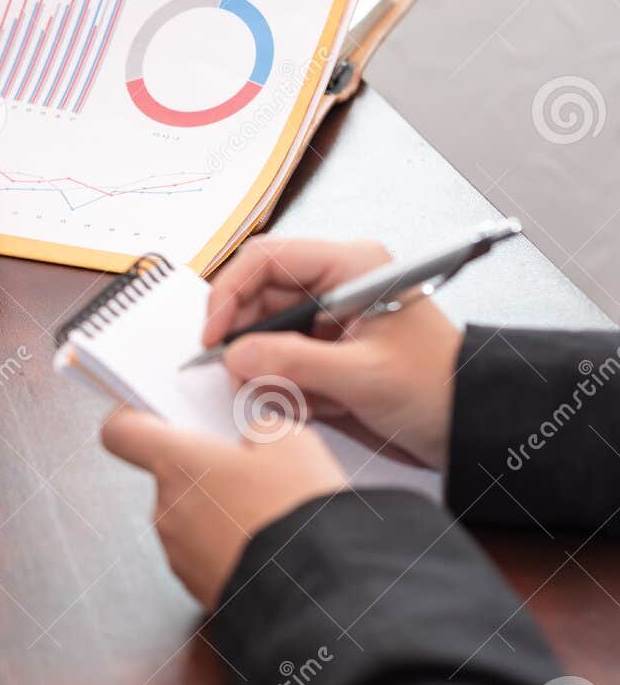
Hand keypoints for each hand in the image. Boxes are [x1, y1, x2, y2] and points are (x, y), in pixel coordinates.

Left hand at [103, 409, 347, 607]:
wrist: (317, 594)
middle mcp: (167, 509)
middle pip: (170, 475)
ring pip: (191, 515)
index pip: (120, 431)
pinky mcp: (197, 586)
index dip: (133, 418)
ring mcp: (179, 553)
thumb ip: (259, 428)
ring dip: (221, 508)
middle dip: (205, 469)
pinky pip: (206, 552)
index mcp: (177, 464)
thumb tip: (254, 436)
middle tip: (251, 468)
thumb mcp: (292, 443)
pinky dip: (230, 543)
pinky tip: (268, 542)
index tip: (153, 415)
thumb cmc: (296, 515)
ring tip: (271, 510)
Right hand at [203, 238, 463, 469]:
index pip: (266, 259)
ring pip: (265, 333)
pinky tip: (310, 405)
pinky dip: (283, 385)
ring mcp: (330, 318)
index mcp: (351, 267)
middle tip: (238, 376)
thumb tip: (235, 355)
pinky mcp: (326, 348)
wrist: (473, 425)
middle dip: (246, 341)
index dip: (229, 294)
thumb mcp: (363, 377)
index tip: (212, 337)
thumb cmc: (442, 388)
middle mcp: (336, 285)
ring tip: (292, 398)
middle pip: (259, 297)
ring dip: (266, 370)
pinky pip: (281, 360)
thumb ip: (293, 363)